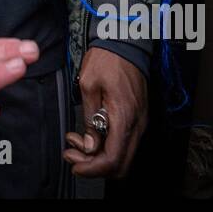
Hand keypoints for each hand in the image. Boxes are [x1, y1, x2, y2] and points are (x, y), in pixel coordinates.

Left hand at [64, 47, 147, 177]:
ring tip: (77, 140)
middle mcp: (137, 124)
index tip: (74, 164)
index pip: (112, 159)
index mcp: (124, 117)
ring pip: (123, 156)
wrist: (125, 42)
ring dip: (99, 156)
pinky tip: (90, 134)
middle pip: (120, 165)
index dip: (92, 169)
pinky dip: (107, 145)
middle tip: (72, 153)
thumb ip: (90, 119)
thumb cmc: (107, 59)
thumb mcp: (88, 86)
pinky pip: (125, 142)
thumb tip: (89, 145)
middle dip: (94, 165)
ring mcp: (140, 122)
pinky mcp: (137, 118)